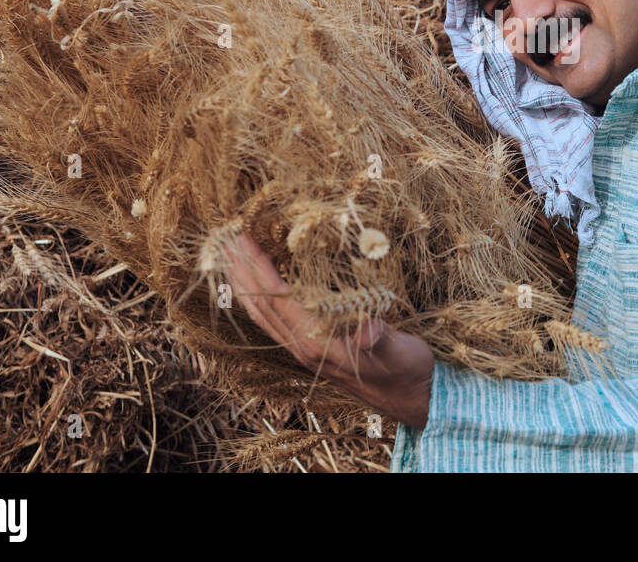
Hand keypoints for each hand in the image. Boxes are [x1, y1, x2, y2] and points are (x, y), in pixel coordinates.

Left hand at [219, 229, 434, 428]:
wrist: (415, 400)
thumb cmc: (408, 372)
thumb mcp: (400, 352)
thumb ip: (380, 340)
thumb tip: (367, 329)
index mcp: (318, 345)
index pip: (278, 300)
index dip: (259, 269)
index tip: (242, 239)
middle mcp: (304, 349)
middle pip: (261, 307)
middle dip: (241, 272)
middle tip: (222, 238)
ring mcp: (305, 351)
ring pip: (263, 316)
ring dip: (244, 285)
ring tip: (229, 258)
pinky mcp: (313, 350)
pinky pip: (274, 321)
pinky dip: (259, 300)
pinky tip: (258, 289)